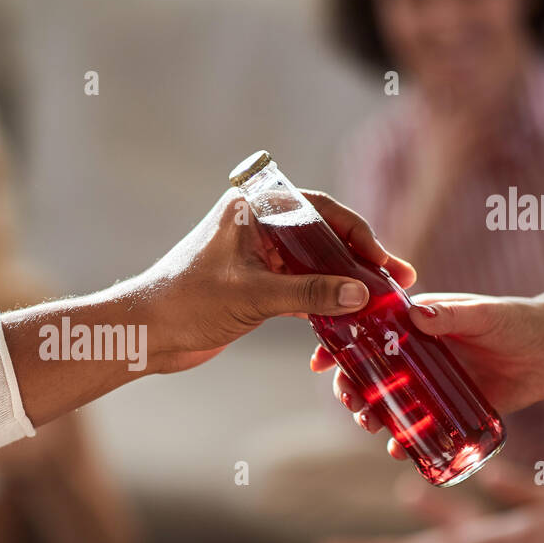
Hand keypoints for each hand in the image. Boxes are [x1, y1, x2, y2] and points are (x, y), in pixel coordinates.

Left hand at [2, 188, 414, 426]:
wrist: (146, 333)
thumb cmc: (185, 302)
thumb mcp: (253, 296)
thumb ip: (309, 292)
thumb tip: (362, 294)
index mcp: (253, 209)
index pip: (320, 210)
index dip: (359, 235)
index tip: (385, 262)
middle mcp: (259, 226)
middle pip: (324, 237)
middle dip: (360, 261)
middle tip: (397, 284)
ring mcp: (259, 257)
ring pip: (316, 264)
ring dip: (346, 284)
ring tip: (382, 305)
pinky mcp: (257, 286)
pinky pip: (302, 288)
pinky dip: (325, 303)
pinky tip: (350, 320)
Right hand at [313, 292, 543, 459]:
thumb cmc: (518, 320)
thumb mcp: (483, 314)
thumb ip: (451, 315)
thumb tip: (416, 314)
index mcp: (413, 325)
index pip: (364, 334)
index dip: (337, 347)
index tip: (318, 362)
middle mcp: (416, 356)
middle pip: (369, 373)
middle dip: (351, 388)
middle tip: (351, 401)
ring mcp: (431, 385)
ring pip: (389, 403)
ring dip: (372, 415)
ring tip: (371, 425)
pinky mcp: (450, 409)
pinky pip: (421, 428)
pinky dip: (406, 442)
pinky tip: (399, 452)